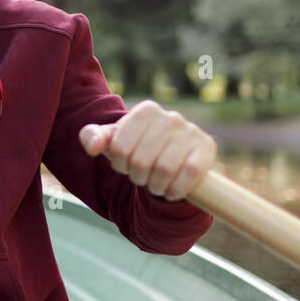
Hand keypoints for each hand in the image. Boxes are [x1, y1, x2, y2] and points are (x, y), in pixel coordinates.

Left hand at [78, 100, 216, 201]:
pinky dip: (176, 189)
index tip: (124, 165)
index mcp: (145, 111)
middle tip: (141, 177)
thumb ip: (93, 138)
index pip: (120, 147)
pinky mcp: (206, 148)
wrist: (170, 157)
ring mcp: (190, 131)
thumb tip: (92, 146)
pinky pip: (189, 175)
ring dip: (156, 185)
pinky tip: (172, 189)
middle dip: (137, 177)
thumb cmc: (137, 148)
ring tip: (155, 184)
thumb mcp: (112, 141)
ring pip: (164, 170)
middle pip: (141, 161)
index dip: (119, 164)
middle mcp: (170, 117)